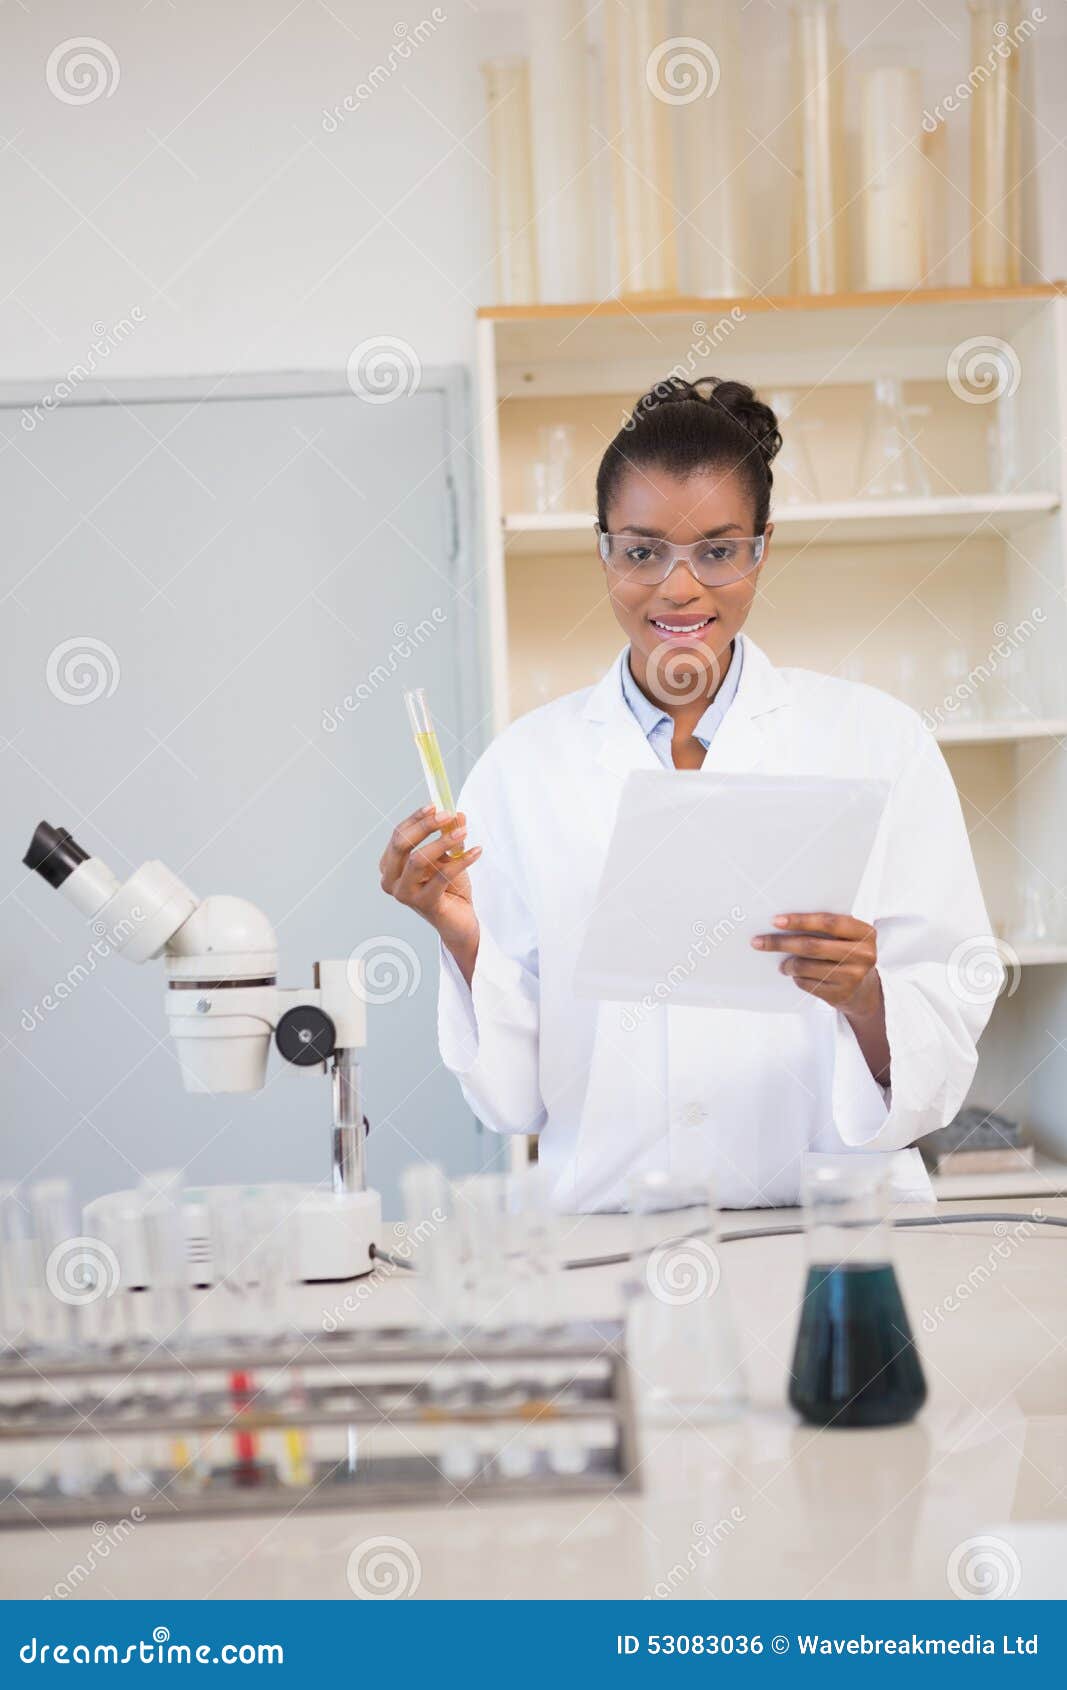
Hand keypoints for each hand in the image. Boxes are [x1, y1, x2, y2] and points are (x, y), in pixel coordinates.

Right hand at [379, 805, 480, 964]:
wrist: (459, 920)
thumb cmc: (449, 887)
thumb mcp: (448, 856)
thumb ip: (448, 835)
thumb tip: (456, 814)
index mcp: (390, 865)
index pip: (398, 835)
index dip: (416, 819)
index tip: (436, 806)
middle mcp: (390, 880)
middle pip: (401, 844)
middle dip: (425, 826)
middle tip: (448, 815)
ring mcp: (404, 894)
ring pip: (419, 859)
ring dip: (443, 842)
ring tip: (464, 833)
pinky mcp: (424, 904)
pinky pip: (442, 876)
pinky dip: (462, 860)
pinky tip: (477, 851)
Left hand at [751, 912, 881, 1015]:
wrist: (864, 990)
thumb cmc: (848, 953)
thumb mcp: (848, 936)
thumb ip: (827, 926)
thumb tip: (784, 921)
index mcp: (865, 933)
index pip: (828, 922)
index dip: (800, 921)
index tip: (776, 920)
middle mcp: (863, 954)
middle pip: (812, 946)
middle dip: (781, 943)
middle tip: (759, 942)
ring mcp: (853, 976)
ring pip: (806, 967)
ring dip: (787, 964)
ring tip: (782, 964)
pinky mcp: (841, 994)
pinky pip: (808, 983)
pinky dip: (797, 978)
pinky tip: (797, 975)